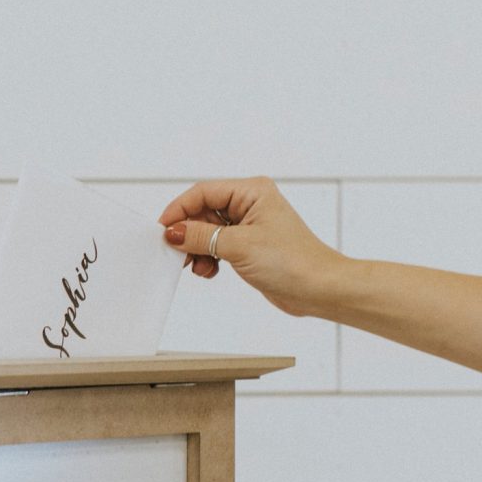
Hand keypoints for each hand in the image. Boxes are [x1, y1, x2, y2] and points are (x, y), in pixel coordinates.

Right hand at [159, 177, 347, 318]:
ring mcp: (249, 226)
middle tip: (177, 253)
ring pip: (207, 231)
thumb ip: (200, 236)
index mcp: (252, 191)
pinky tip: (210, 271)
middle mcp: (250, 204)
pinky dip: (209, 258)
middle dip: (188, 233)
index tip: (162, 229)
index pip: (203, 192)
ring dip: (198, 249)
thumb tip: (173, 232)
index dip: (179, 210)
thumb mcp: (238, 246)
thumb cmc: (294, 262)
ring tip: (198, 266)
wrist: (319, 289)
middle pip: (203, 211)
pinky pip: (217, 246)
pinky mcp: (249, 245)